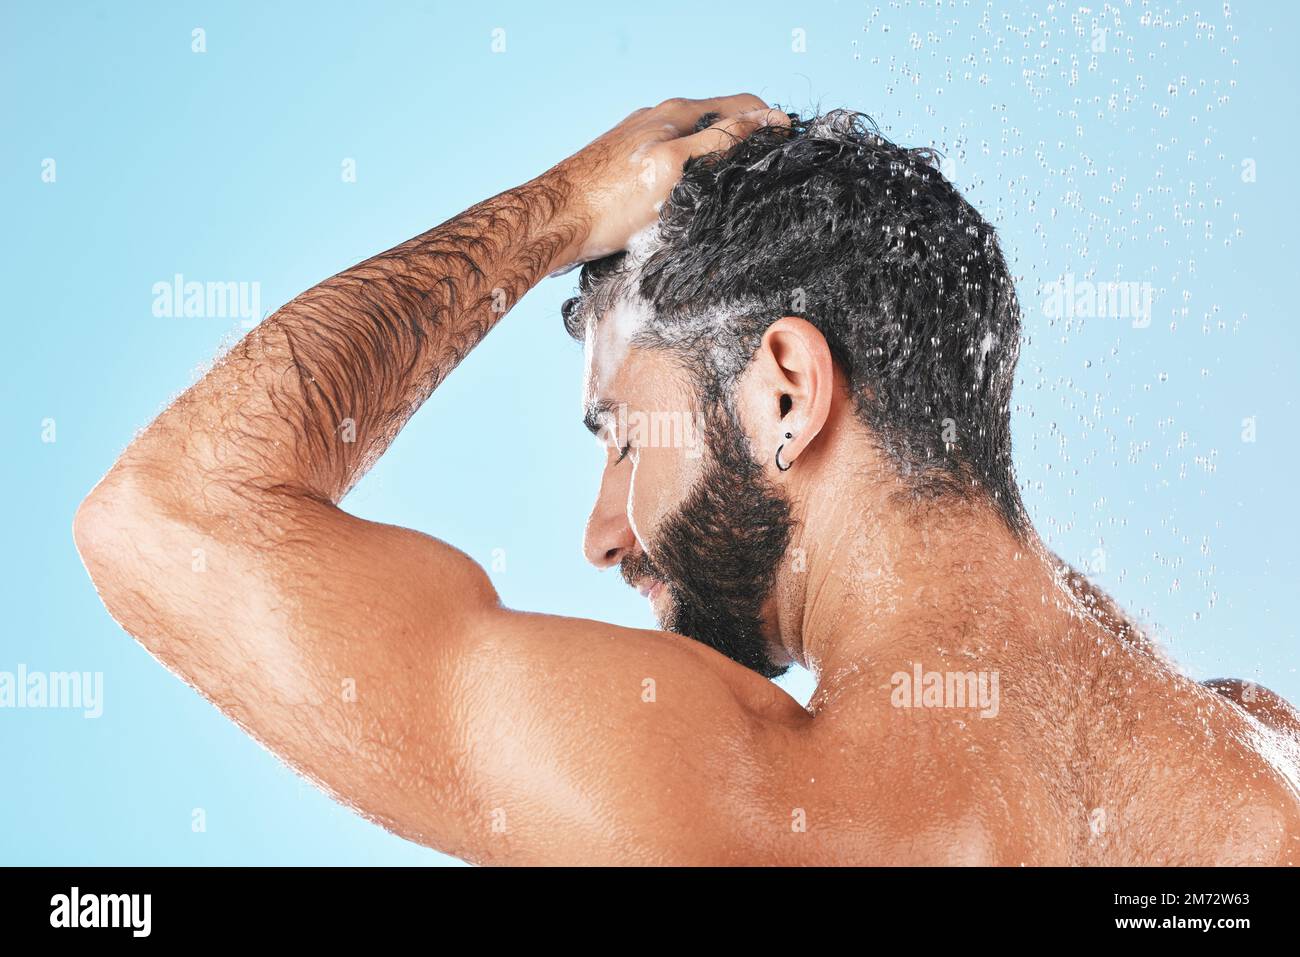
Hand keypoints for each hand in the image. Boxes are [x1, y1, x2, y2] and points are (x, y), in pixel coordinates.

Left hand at [547, 94, 790, 269]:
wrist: (554, 221)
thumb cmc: (609, 201)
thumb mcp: (674, 168)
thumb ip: (719, 141)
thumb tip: (765, 120)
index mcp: (674, 114)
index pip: (739, 107)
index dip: (770, 122)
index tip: (792, 142)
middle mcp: (658, 122)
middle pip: (718, 123)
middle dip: (749, 138)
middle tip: (771, 167)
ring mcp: (642, 143)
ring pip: (695, 145)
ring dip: (721, 158)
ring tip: (738, 185)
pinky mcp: (628, 168)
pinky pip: (674, 164)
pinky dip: (694, 175)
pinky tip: (694, 198)